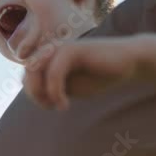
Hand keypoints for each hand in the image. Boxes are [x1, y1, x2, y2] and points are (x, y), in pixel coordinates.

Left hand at [22, 38, 138, 109]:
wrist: (128, 63)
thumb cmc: (99, 75)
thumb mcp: (71, 87)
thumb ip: (51, 88)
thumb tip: (33, 92)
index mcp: (50, 57)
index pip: (27, 76)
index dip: (33, 94)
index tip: (50, 106)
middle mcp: (52, 50)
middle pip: (27, 73)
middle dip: (35, 94)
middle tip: (51, 107)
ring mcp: (61, 48)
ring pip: (35, 70)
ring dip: (41, 93)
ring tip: (57, 105)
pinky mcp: (73, 49)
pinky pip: (54, 72)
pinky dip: (55, 92)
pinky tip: (64, 105)